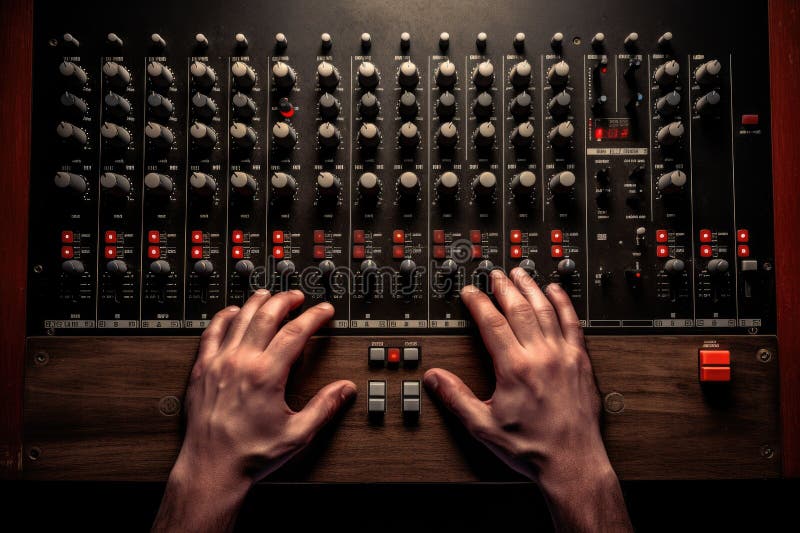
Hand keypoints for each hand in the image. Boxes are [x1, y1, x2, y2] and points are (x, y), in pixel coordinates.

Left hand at [153, 290, 355, 531]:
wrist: (211, 467)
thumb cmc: (249, 454)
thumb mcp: (297, 434)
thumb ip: (324, 408)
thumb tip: (344, 389)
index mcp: (266, 375)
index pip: (295, 332)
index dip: (313, 316)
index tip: (324, 310)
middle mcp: (241, 363)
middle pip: (267, 316)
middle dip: (286, 300)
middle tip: (298, 296)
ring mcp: (219, 363)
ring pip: (240, 318)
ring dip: (257, 302)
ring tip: (269, 295)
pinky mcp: (202, 369)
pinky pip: (212, 332)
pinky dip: (224, 316)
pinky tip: (233, 312)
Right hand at [424, 269, 630, 531]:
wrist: (572, 463)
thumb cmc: (531, 448)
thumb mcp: (483, 426)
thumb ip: (456, 398)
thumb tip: (434, 379)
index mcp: (515, 368)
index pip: (492, 322)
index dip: (478, 303)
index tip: (470, 293)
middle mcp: (540, 356)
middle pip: (519, 309)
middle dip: (503, 287)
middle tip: (494, 274)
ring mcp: (564, 356)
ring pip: (546, 310)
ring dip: (530, 288)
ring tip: (520, 274)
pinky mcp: (581, 362)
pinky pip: (572, 323)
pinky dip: (563, 304)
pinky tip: (556, 292)